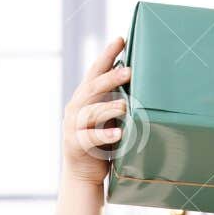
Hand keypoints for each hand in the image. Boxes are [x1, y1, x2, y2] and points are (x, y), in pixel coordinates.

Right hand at [61, 35, 131, 187]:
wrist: (82, 174)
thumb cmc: (101, 144)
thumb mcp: (109, 119)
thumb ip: (117, 101)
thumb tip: (141, 83)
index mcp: (84, 98)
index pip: (95, 71)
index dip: (107, 55)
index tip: (121, 39)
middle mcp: (75, 108)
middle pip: (92, 88)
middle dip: (110, 78)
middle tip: (129, 71)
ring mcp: (72, 126)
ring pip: (90, 112)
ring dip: (108, 108)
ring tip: (125, 106)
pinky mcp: (75, 145)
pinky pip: (90, 138)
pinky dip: (104, 135)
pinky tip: (119, 134)